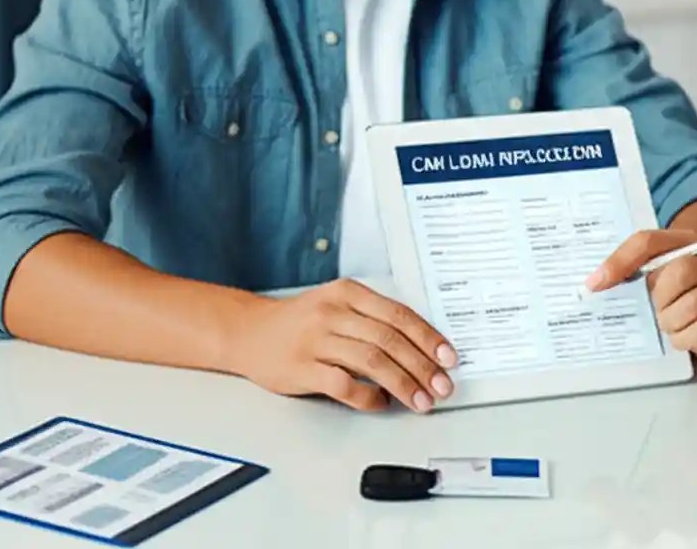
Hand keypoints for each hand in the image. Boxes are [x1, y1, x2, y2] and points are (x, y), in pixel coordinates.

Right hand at [223, 279, 457, 412]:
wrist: (248, 333)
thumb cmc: (300, 322)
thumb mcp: (338, 306)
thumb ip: (374, 320)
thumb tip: (423, 348)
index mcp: (348, 293)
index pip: (399, 315)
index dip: (428, 338)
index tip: (448, 358)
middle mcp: (333, 313)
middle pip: (390, 340)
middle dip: (422, 366)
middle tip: (442, 386)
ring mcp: (316, 340)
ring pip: (372, 361)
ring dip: (403, 384)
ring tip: (421, 400)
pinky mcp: (301, 369)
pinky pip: (344, 385)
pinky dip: (367, 397)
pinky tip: (381, 403)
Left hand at [586, 230, 696, 362]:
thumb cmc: (682, 288)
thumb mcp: (654, 268)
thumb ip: (625, 265)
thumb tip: (595, 283)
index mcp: (691, 240)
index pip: (649, 242)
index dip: (621, 263)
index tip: (597, 285)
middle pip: (679, 274)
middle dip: (660, 301)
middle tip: (658, 313)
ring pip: (694, 306)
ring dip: (672, 325)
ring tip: (671, 326)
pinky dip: (689, 339)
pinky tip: (688, 336)